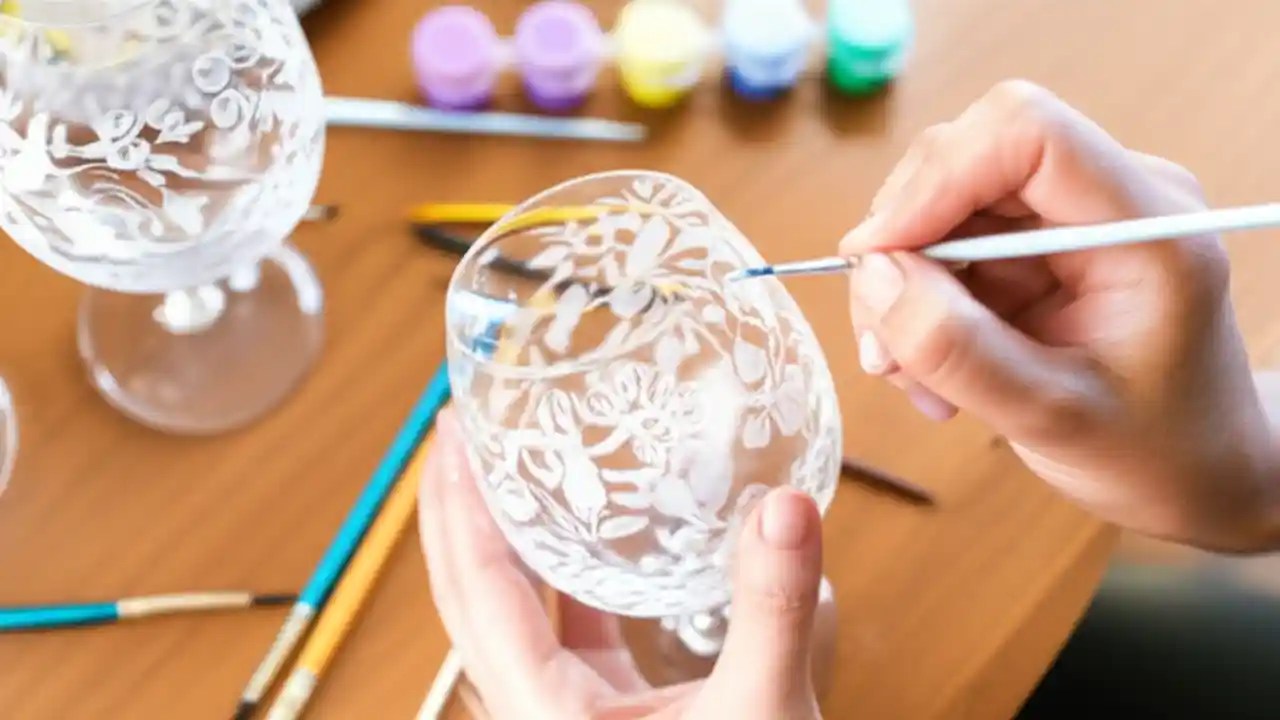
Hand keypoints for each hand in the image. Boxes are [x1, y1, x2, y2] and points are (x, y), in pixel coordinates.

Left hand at [419, 410, 825, 719]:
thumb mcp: (762, 717)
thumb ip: (772, 611)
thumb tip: (787, 508)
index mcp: (545, 712)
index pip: (476, 588)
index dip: (456, 504)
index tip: (450, 431)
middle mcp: (537, 710)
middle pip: (468, 593)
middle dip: (456, 510)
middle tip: (460, 431)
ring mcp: (565, 714)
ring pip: (509, 613)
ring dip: (502, 540)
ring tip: (510, 470)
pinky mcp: (603, 716)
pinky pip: (564, 633)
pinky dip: (564, 577)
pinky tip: (592, 539)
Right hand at [841, 79, 1279, 551]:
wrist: (1196, 472)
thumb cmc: (1153, 451)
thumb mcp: (1051, 418)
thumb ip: (956, 349)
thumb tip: (871, 274)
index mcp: (1147, 224)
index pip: (1026, 132)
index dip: (935, 177)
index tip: (875, 256)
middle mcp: (1110, 196)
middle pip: (966, 159)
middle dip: (904, 245)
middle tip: (885, 345)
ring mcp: (1071, 215)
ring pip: (941, 205)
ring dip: (903, 288)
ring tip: (912, 376)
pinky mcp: (1038, 242)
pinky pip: (946, 244)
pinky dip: (918, 304)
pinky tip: (935, 371)